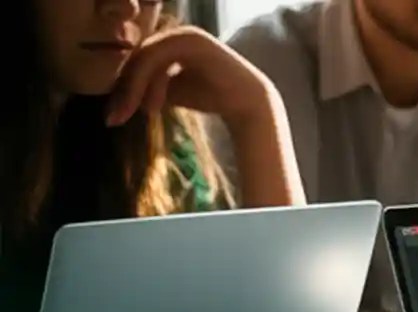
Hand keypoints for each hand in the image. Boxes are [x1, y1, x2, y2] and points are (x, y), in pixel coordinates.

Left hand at [106, 27, 275, 129]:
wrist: (247, 103)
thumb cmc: (212, 97)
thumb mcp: (169, 92)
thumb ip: (147, 88)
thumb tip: (118, 97)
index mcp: (168, 41)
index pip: (135, 62)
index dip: (122, 88)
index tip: (114, 116)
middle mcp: (174, 31)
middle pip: (136, 59)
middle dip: (124, 90)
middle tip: (115, 118)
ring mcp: (183, 33)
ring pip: (144, 59)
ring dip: (135, 89)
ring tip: (136, 114)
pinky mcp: (191, 40)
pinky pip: (158, 58)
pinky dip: (151, 83)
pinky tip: (153, 107)